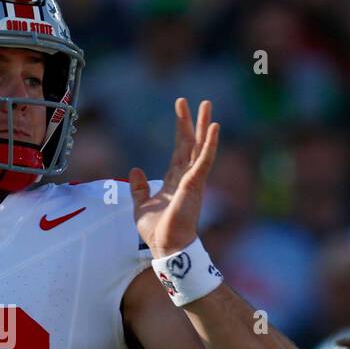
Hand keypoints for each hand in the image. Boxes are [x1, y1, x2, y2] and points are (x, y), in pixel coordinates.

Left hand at [129, 98, 219, 257]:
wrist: (166, 247)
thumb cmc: (157, 231)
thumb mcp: (141, 205)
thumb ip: (139, 187)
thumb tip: (135, 169)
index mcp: (175, 181)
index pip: (180, 150)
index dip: (181, 130)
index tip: (182, 110)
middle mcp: (187, 177)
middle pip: (192, 144)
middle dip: (194, 122)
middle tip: (200, 101)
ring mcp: (193, 180)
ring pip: (200, 147)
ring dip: (204, 126)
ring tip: (208, 106)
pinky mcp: (195, 184)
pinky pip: (204, 160)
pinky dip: (210, 144)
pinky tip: (214, 127)